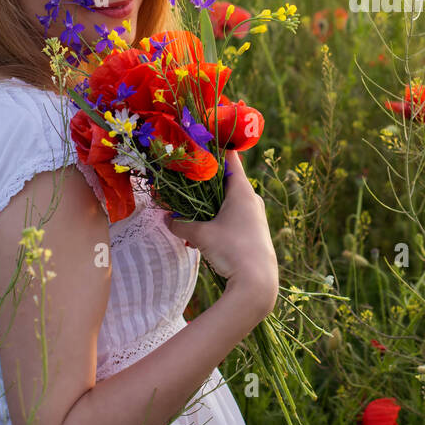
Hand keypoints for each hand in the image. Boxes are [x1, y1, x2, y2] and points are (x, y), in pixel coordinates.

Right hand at [168, 150, 278, 304]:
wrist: (257, 282)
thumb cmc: (232, 250)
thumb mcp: (201, 235)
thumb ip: (181, 224)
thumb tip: (166, 219)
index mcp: (242, 191)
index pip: (230, 159)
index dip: (214, 149)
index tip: (199, 142)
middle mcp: (252, 199)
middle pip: (227, 180)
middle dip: (205, 182)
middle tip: (184, 179)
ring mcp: (255, 216)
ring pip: (229, 201)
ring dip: (209, 205)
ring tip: (189, 212)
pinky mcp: (254, 231)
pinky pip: (233, 217)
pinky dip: (217, 219)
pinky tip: (202, 235)